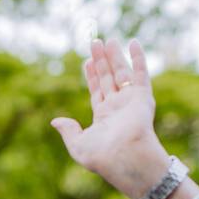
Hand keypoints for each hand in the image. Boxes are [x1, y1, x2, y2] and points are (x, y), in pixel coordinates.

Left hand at [51, 38, 171, 198]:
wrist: (124, 158)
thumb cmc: (101, 157)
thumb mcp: (78, 145)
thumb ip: (68, 131)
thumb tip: (55, 122)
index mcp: (103, 118)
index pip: (97, 91)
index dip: (92, 76)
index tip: (88, 61)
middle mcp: (118, 108)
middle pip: (108, 78)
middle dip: (102, 61)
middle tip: (95, 42)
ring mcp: (130, 102)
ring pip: (122, 73)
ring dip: (115, 56)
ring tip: (108, 40)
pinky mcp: (142, 97)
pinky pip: (141, 74)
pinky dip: (138, 58)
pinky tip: (133, 43)